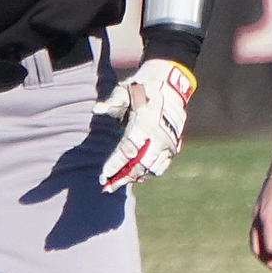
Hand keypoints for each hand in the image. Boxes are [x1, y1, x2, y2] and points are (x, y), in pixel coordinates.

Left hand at [95, 59, 194, 191]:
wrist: (171, 85)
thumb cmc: (142, 88)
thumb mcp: (126, 90)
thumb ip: (112, 102)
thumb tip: (96, 110)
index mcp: (145, 122)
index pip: (128, 150)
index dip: (115, 165)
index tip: (103, 176)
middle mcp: (159, 136)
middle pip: (139, 165)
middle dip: (122, 178)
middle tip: (107, 187)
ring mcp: (169, 143)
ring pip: (151, 169)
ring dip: (134, 178)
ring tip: (118, 182)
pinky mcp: (174, 146)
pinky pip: (160, 166)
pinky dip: (147, 173)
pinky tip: (134, 176)